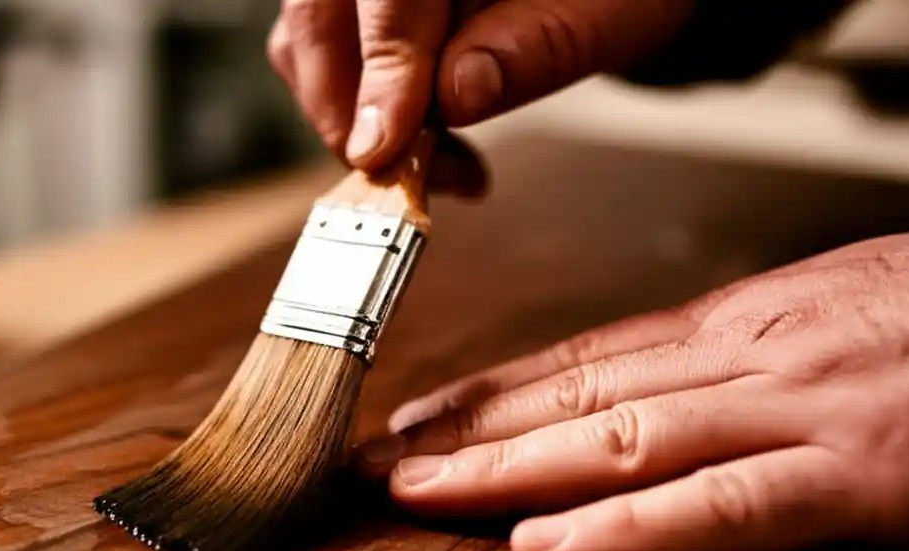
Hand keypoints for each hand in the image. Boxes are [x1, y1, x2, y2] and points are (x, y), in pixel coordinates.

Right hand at [265, 0, 692, 191]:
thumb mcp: (604, 15)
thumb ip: (536, 47)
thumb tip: (457, 93)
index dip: (383, 69)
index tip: (382, 146)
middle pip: (319, 19)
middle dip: (354, 113)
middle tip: (414, 175)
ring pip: (304, 43)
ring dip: (352, 121)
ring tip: (436, 162)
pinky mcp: (351, 8)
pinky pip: (317, 56)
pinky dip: (356, 112)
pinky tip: (418, 139)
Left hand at [355, 231, 908, 550]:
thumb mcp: (848, 311)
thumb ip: (757, 353)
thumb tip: (679, 382)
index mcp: (752, 321)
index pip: (590, 357)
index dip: (494, 389)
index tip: (420, 414)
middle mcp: (754, 354)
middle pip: (579, 394)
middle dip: (468, 431)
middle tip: (375, 458)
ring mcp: (802, 410)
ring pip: (621, 440)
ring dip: (506, 470)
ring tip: (417, 495)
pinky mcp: (864, 475)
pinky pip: (725, 507)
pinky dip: (629, 528)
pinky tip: (548, 546)